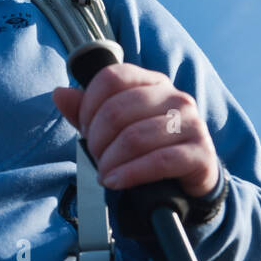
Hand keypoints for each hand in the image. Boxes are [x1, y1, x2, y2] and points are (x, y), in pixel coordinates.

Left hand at [52, 63, 219, 197]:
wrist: (188, 178)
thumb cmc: (147, 148)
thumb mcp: (114, 128)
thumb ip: (87, 111)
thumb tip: (60, 94)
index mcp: (152, 83)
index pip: (110, 78)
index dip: (89, 106)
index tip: (85, 130)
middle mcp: (174, 97)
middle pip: (118, 109)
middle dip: (97, 139)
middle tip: (94, 158)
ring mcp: (190, 123)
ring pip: (135, 137)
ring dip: (110, 161)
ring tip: (104, 174)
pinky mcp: (200, 153)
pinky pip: (159, 161)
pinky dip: (130, 174)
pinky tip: (116, 183)